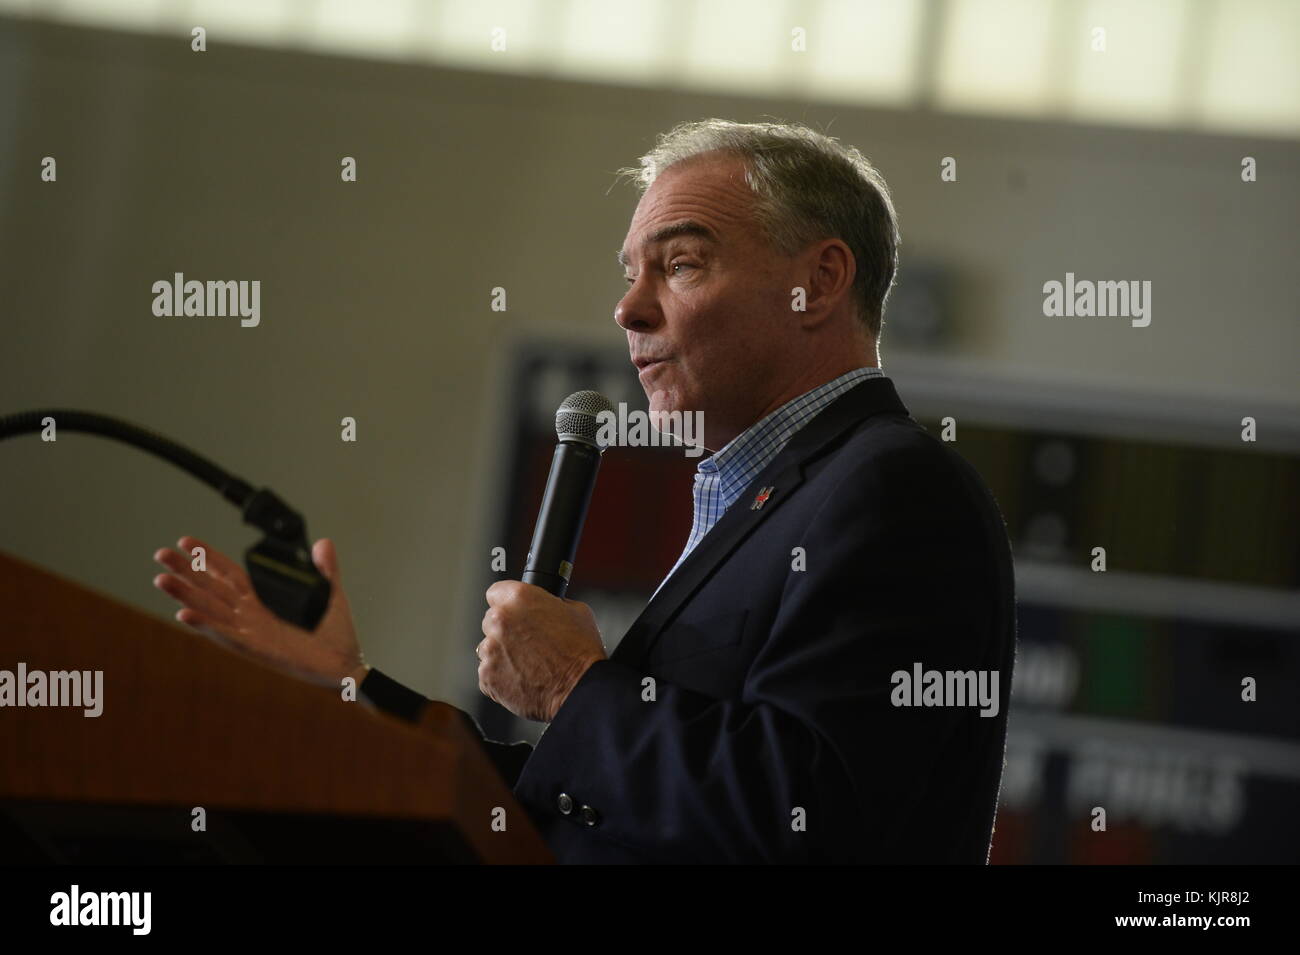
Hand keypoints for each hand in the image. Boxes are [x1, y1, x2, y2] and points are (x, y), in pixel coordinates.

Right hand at [153, 535, 366, 687]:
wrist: (348, 664)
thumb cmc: (336, 634)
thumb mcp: (330, 594)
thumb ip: (325, 568)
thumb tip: (323, 543)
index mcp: (264, 598)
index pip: (229, 573)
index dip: (207, 557)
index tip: (185, 541)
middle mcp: (252, 614)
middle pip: (211, 588)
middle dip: (186, 571)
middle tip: (161, 554)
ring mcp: (251, 631)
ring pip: (211, 610)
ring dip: (186, 596)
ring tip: (162, 580)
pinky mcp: (257, 648)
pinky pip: (226, 636)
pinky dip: (205, 626)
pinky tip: (184, 615)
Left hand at [478, 581, 606, 722]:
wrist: (580, 688)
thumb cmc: (581, 651)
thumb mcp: (575, 611)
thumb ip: (551, 603)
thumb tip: (544, 605)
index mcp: (519, 598)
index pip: (496, 592)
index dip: (507, 603)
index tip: (513, 612)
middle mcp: (500, 620)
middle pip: (491, 620)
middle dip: (505, 630)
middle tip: (526, 642)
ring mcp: (491, 649)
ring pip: (488, 647)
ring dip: (502, 653)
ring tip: (527, 664)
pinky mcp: (487, 676)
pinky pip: (488, 673)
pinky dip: (501, 676)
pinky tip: (522, 678)